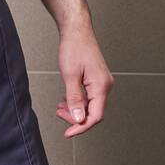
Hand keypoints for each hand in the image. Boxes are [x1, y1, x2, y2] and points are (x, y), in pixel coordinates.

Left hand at [55, 23, 112, 138]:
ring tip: (60, 108)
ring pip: (90, 105)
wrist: (77, 31)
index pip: (95, 116)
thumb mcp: (70, 76)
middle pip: (93, 112)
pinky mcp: (96, 80)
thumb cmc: (74, 48)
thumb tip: (78, 118)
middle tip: (59, 114)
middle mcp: (105, 85)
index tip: (68, 133)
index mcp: (101, 86)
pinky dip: (77, 101)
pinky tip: (66, 100)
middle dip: (75, 118)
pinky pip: (89, 97)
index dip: (81, 127)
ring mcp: (101, 82)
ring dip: (75, 110)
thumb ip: (74, 99)